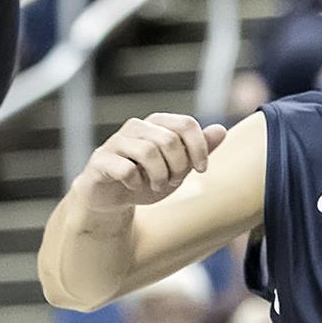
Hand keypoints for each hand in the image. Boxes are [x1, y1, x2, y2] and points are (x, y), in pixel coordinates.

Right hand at [79, 114, 227, 212]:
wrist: (113, 198)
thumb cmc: (149, 178)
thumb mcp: (180, 166)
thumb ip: (200, 149)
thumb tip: (221, 130)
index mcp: (158, 124)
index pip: (186, 124)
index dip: (199, 148)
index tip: (201, 169)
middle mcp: (136, 127)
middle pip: (169, 140)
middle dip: (178, 166)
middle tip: (174, 181)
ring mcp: (115, 142)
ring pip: (148, 151)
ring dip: (159, 175)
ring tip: (158, 185)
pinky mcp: (99, 160)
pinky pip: (125, 168)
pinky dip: (136, 182)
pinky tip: (134, 186)